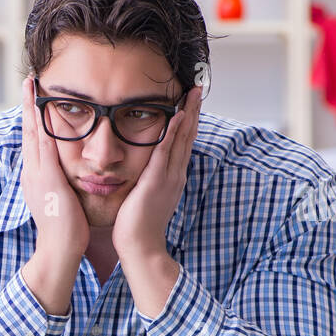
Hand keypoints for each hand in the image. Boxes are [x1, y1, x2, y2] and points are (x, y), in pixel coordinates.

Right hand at [21, 76, 89, 264]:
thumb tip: (65, 174)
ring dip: (31, 107)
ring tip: (31, 86)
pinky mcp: (48, 178)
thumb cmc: (65, 229)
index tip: (33, 97)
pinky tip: (44, 110)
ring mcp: (37, 175)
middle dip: (27, 104)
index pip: (32, 140)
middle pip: (27, 130)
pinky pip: (44, 146)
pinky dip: (42, 126)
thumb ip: (59, 183)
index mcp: (36, 176)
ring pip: (32, 133)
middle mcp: (32, 172)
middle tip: (28, 80)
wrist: (59, 249)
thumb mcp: (59, 199)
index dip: (31, 117)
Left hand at [112, 84, 201, 263]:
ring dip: (188, 114)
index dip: (188, 122)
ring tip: (193, 93)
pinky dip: (173, 132)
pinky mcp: (156, 181)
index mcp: (173, 178)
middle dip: (194, 111)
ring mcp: (169, 178)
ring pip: (182, 139)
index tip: (190, 103)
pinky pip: (165, 151)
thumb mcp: (146, 198)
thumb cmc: (137, 227)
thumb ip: (148, 182)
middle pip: (188, 136)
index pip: (183, 144)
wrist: (140, 247)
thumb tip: (144, 173)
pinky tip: (178, 115)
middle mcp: (175, 175)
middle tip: (198, 88)